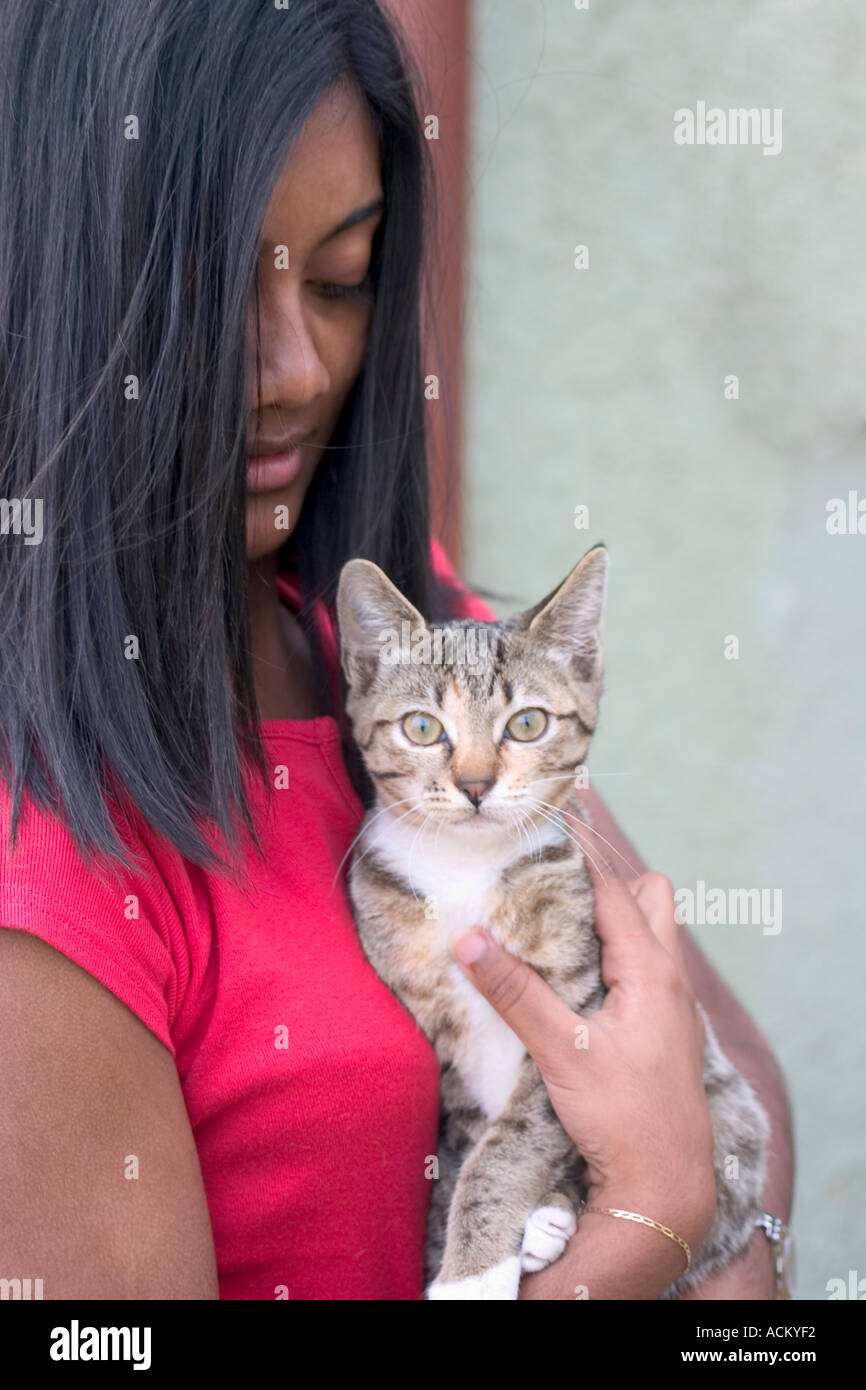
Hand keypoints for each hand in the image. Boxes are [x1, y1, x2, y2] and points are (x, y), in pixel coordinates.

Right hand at [450, 864, 716, 1254]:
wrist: (666, 1187)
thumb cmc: (624, 1117)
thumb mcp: (562, 1051)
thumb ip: (516, 992)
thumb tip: (468, 938)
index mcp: (652, 969)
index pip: (613, 889)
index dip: (575, 861)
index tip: (535, 842)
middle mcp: (672, 977)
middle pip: (648, 897)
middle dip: (602, 883)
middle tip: (547, 891)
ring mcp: (673, 1004)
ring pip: (650, 933)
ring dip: (610, 922)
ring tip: (555, 930)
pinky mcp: (665, 1030)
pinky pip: (645, 967)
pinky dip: (613, 956)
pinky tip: (575, 981)